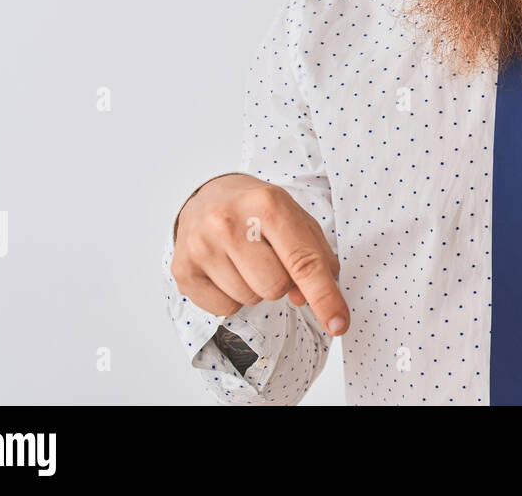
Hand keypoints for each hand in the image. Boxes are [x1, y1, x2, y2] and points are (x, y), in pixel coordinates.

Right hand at [171, 172, 349, 335]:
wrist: (209, 197)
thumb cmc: (259, 212)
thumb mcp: (296, 220)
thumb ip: (314, 257)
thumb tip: (304, 298)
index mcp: (268, 204)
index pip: (303, 262)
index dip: (325, 297)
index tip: (339, 324)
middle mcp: (229, 222)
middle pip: (276, 288)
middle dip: (282, 282)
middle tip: (269, 258)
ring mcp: (202, 246)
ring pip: (250, 299)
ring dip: (256, 288)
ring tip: (245, 259)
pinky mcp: (183, 270)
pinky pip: (225, 309)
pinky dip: (233, 298)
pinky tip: (226, 270)